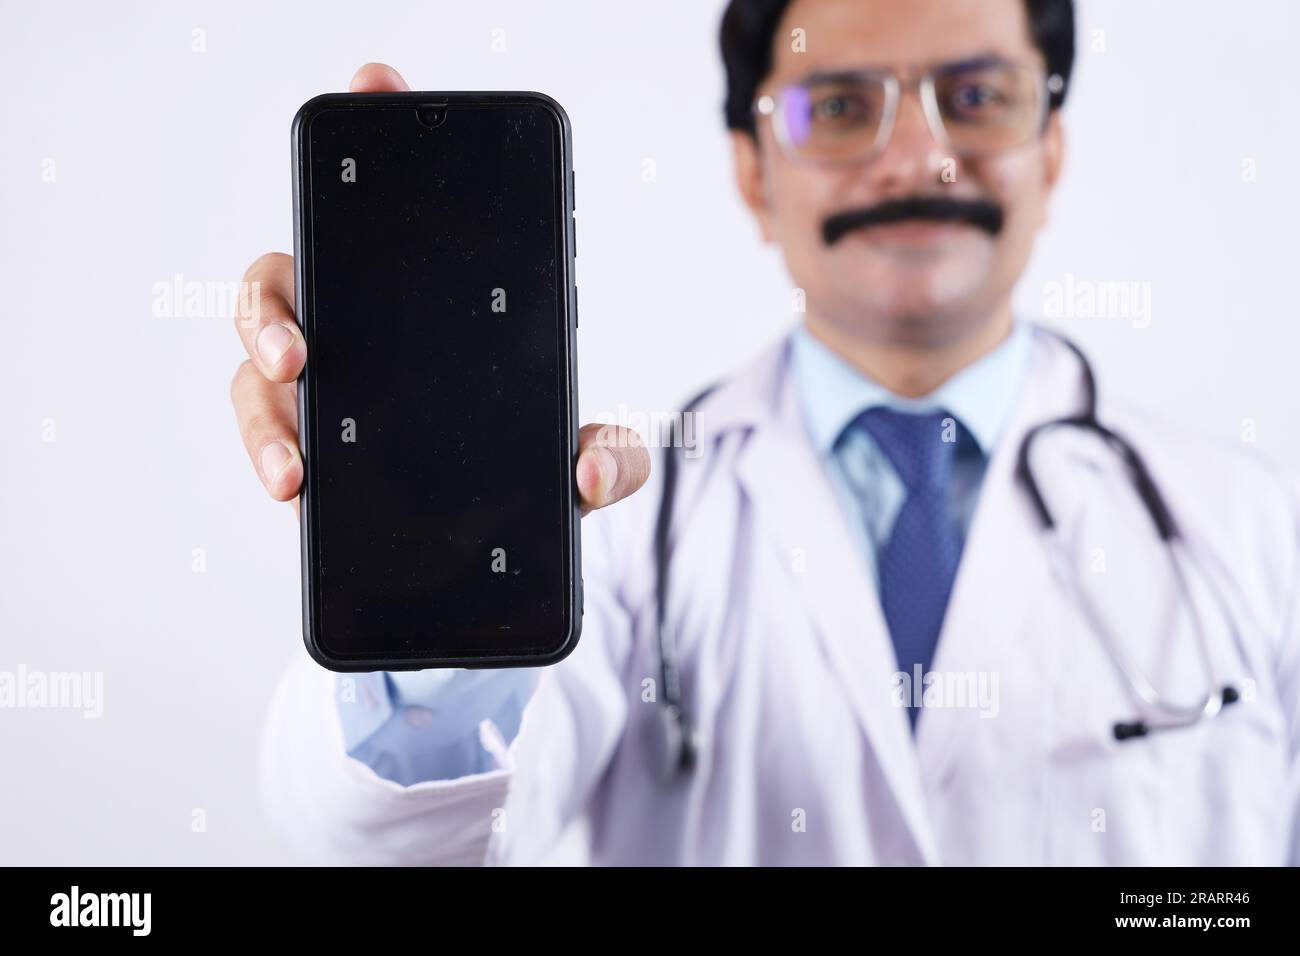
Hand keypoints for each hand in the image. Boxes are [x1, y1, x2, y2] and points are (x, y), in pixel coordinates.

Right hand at [231, 63, 649, 516]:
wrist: (503, 532)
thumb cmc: (536, 466)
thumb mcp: (588, 457)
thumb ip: (611, 459)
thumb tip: (588, 471)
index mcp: (427, 303)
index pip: (396, 210)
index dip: (378, 134)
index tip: (376, 82)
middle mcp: (363, 327)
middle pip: (289, 281)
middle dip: (273, 307)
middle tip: (296, 352)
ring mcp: (329, 385)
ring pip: (260, 369)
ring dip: (264, 408)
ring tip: (293, 464)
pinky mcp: (307, 443)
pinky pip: (270, 434)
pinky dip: (270, 454)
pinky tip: (291, 484)